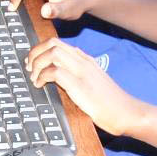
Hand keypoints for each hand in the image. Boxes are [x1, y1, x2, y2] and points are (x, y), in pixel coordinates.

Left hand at [22, 38, 142, 137]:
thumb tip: (60, 72)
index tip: (32, 62)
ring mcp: (82, 71)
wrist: (127, 112)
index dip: (40, 50)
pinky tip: (40, 85)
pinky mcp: (80, 85)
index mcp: (85, 59)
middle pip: (52, 43)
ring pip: (52, 53)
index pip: (58, 43)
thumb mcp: (94, 82)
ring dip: (37, 64)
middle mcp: (83, 61)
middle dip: (35, 53)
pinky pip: (55, 72)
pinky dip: (42, 76)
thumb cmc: (110, 102)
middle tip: (29, 68)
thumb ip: (79, 73)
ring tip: (34, 77)